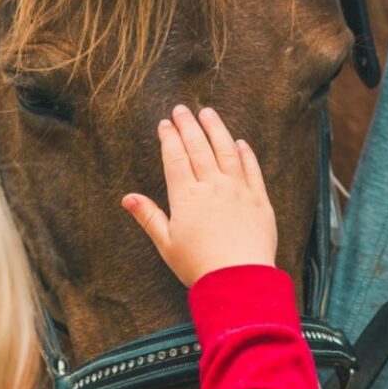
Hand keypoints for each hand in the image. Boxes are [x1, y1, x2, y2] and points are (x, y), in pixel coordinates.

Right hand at [122, 104, 276, 286]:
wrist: (239, 279)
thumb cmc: (199, 266)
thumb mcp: (166, 244)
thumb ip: (149, 217)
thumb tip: (128, 198)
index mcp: (186, 197)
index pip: (175, 158)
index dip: (169, 138)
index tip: (165, 123)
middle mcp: (212, 186)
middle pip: (199, 148)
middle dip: (189, 126)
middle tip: (182, 109)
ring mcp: (238, 190)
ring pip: (226, 151)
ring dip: (216, 130)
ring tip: (208, 113)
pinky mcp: (259, 200)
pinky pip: (252, 169)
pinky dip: (245, 153)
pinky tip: (240, 143)